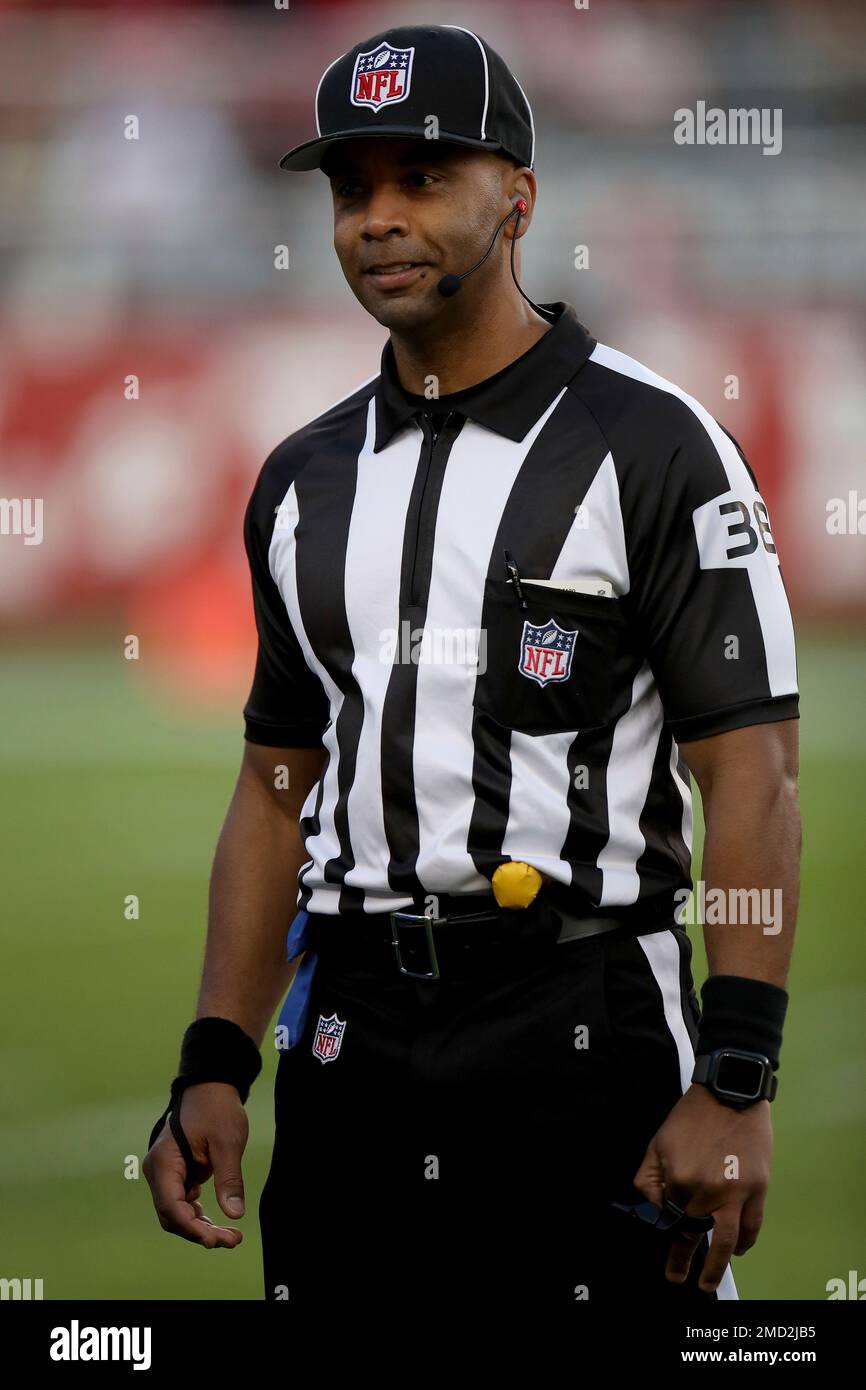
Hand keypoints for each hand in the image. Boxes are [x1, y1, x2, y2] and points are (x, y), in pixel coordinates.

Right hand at [142, 1082, 248, 1248]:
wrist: (212, 1087)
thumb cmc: (217, 1109)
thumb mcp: (227, 1142)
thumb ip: (229, 1178)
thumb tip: (235, 1214)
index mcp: (164, 1163)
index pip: (170, 1207)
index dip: (192, 1229)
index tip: (217, 1240)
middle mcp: (158, 1172)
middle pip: (172, 1216)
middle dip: (199, 1232)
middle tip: (232, 1240)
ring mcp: (166, 1174)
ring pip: (178, 1213)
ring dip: (201, 1227)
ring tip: (232, 1236)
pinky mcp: (178, 1175)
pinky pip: (184, 1203)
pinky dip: (200, 1215)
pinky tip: (222, 1222)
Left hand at [632, 1083, 772, 1292]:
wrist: (730, 1092)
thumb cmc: (691, 1116)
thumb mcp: (657, 1143)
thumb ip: (649, 1180)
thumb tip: (655, 1210)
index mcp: (679, 1181)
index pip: (670, 1220)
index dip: (665, 1236)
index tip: (665, 1256)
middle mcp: (707, 1192)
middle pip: (694, 1235)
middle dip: (682, 1261)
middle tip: (676, 1277)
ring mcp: (735, 1193)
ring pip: (727, 1242)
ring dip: (716, 1267)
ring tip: (708, 1282)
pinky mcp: (758, 1189)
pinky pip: (752, 1226)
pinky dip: (746, 1243)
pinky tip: (740, 1251)